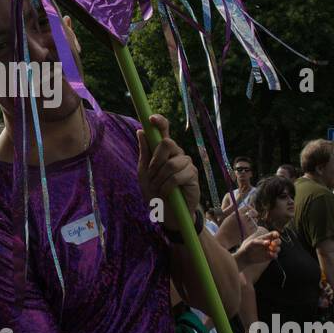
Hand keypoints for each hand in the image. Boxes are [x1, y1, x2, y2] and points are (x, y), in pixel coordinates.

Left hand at [136, 114, 199, 229]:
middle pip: (167, 143)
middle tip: (152, 175)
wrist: (166, 213)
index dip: (159, 122)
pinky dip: (167, 186)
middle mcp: (177, 153)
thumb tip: (140, 131)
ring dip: (159, 178)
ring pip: (171, 163)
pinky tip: (166, 192)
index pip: (164, 131)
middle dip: (155, 161)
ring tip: (158, 188)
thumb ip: (144, 153)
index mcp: (164, 151)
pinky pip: (178, 175)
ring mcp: (186, 163)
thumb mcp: (144, 173)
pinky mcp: (193, 175)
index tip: (151, 119)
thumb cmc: (155, 192)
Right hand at [216, 206, 257, 249]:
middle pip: (252, 213)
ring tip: (250, 223)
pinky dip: (254, 228)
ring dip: (253, 221)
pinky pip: (255, 228)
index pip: (247, 207)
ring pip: (255, 221)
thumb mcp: (229, 218)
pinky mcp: (248, 233)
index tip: (251, 211)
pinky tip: (250, 229)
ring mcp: (246, 226)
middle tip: (254, 215)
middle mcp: (242, 219)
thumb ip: (237, 213)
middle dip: (253, 214)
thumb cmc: (225, 228)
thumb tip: (245, 212)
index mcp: (237, 214)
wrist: (223, 239)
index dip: (250, 208)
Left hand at [235, 230, 279, 265]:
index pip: (274, 234)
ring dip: (276, 249)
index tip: (276, 235)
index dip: (276, 234)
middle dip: (277, 242)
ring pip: (278, 248)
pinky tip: (270, 254)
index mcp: (266, 237)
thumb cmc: (249, 247)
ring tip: (271, 249)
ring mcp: (270, 250)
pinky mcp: (270, 257)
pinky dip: (274, 255)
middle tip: (273, 243)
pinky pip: (275, 256)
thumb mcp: (253, 243)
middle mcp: (270, 243)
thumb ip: (261, 242)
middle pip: (278, 241)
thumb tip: (269, 242)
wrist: (246, 256)